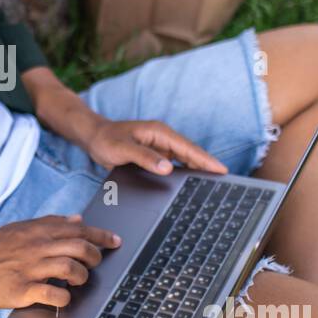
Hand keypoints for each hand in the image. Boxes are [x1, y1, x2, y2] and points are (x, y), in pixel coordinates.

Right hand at [0, 214, 121, 309]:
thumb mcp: (21, 228)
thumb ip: (49, 223)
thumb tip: (77, 219)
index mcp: (37, 231)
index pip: (77, 229)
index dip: (100, 235)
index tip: (114, 241)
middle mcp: (36, 247)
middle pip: (78, 247)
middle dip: (94, 256)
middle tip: (95, 264)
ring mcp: (30, 269)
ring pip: (69, 268)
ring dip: (81, 276)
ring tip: (79, 280)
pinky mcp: (23, 290)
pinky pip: (53, 293)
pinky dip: (64, 297)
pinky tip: (64, 297)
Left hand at [81, 116, 227, 175]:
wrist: (94, 138)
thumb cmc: (106, 140)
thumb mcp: (123, 149)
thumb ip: (145, 157)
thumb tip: (167, 167)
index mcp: (159, 132)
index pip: (188, 147)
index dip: (205, 159)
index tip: (221, 169)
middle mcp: (163, 138)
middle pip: (190, 154)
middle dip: (207, 166)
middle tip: (224, 181)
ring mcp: (160, 147)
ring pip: (184, 160)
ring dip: (197, 170)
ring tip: (213, 185)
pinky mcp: (156, 155)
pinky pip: (174, 164)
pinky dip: (184, 172)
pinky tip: (190, 184)